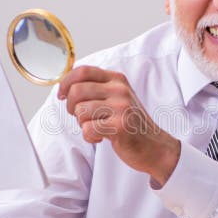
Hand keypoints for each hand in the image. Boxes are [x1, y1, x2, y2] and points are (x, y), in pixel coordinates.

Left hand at [59, 66, 180, 185]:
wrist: (154, 147)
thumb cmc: (131, 124)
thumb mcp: (118, 98)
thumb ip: (97, 88)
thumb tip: (66, 85)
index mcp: (117, 80)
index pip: (83, 71)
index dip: (66, 82)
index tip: (62, 95)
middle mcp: (119, 90)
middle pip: (76, 91)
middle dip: (71, 107)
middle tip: (81, 116)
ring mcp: (121, 107)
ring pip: (80, 111)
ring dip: (82, 123)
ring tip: (96, 127)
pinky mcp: (120, 126)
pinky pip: (87, 129)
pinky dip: (89, 137)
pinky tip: (101, 137)